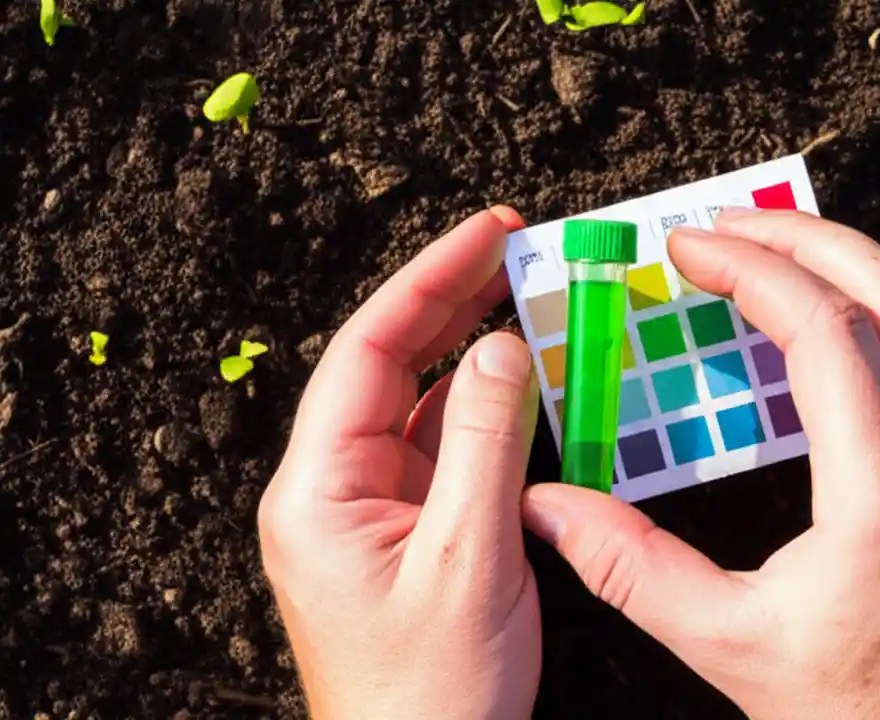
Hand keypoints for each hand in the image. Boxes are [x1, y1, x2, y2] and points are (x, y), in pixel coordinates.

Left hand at [259, 207, 541, 719]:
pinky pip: (445, 452)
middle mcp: (333, 490)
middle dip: (451, 301)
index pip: (368, 352)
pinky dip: (489, 415)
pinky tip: (524, 382)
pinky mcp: (407, 532)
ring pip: (422, 406)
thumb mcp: (469, 561)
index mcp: (318, 492)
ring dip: (475, 353)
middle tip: (513, 245)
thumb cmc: (430, 696)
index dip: (429, 280)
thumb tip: (503, 348)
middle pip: (392, 367)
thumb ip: (487, 446)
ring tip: (527, 297)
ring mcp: (371, 511)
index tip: (486, 232)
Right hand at [521, 209, 879, 718]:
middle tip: (726, 224)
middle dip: (803, 240)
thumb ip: (630, 567)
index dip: (749, 270)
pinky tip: (878, 316)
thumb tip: (548, 507)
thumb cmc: (854, 716)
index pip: (824, 331)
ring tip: (796, 250)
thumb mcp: (725, 644)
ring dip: (873, 261)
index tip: (687, 246)